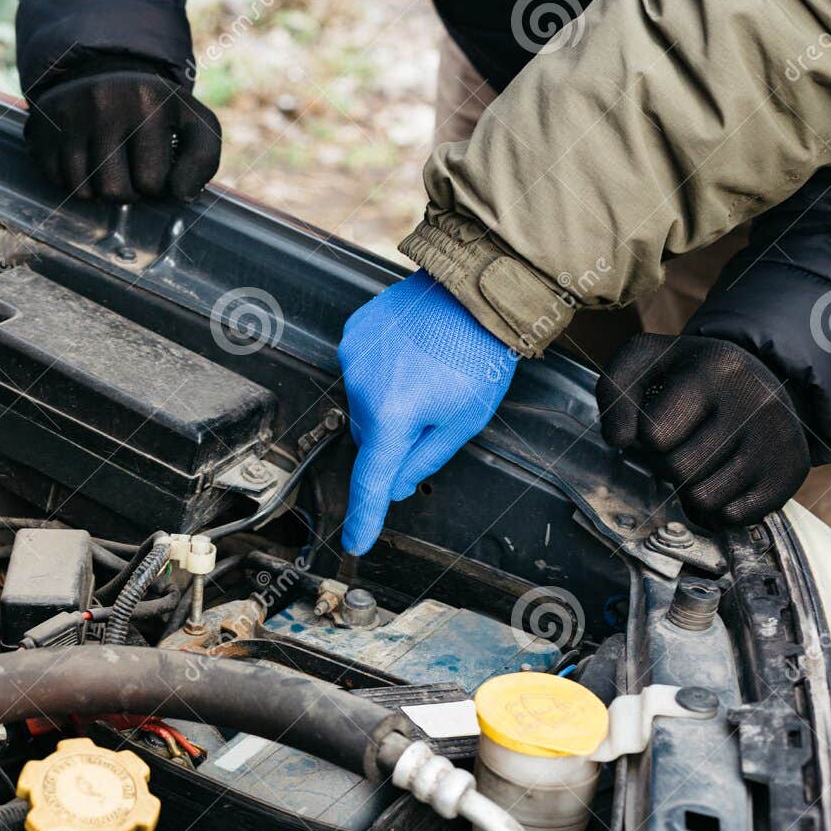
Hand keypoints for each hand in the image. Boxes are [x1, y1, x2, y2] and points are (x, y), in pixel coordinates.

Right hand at [24, 66, 220, 202]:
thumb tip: (181, 195)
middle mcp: (106, 104)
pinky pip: (60, 182)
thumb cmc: (155, 109)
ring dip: (100, 190)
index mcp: (150, 102)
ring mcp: (71, 114)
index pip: (151, 182)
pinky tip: (86, 161)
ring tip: (108, 165)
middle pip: (115, 192)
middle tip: (129, 169)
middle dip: (127, 191)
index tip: (153, 163)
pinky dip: (75, 181)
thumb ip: (204, 158)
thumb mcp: (192, 122)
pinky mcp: (44, 126)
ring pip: (85, 192)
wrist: (106, 72)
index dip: (155, 183)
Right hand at [340, 271, 517, 553]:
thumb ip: (424, 460)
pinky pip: (361, 369)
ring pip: (365, 403)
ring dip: (389, 402)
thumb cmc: (478, 352)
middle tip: (433, 413)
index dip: (364, 516)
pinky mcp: (354, 334)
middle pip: (369, 437)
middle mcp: (362, 387)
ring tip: (427, 374)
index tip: (355, 542)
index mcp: (392, 415)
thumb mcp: (464, 421)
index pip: (371, 480)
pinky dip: (382, 372)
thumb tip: (397, 486)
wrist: (474, 289)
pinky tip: (412, 355)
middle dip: (394, 437)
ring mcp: (353, 356)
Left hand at [597, 334, 809, 525]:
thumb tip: (619, 440)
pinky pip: (733, 516)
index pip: (655, 434)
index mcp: (717, 367)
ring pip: (704, 499)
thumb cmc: (691, 375)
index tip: (662, 420)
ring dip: (690, 487)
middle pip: (678, 470)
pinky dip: (718, 505)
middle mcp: (757, 401)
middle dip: (668, 463)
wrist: (759, 379)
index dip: (648, 436)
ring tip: (702, 458)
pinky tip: (723, 475)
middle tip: (682, 443)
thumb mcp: (645, 362)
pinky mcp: (791, 471)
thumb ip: (614, 392)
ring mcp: (779, 439)